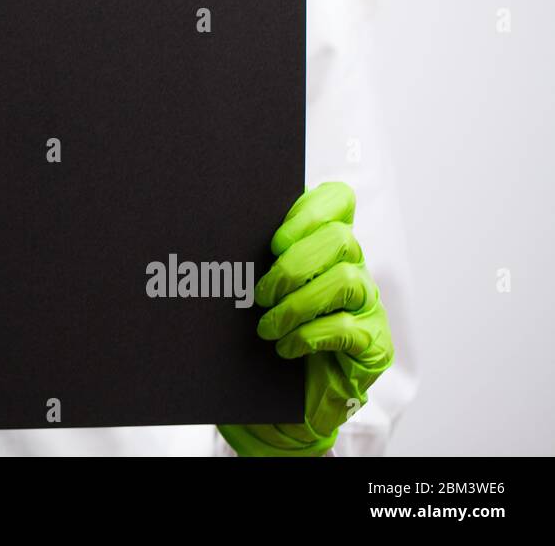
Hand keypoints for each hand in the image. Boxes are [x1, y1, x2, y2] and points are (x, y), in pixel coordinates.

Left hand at [218, 182, 393, 455]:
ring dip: (297, 304)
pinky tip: (286, 347)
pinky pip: (346, 328)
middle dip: (293, 265)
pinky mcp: (373, 342)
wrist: (300, 391)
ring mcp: (369, 303)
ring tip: (268, 325)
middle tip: (261, 294)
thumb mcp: (266, 288)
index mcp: (329, 245)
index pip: (338, 200)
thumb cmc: (280, 328)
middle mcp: (356, 266)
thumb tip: (218, 241)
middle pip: (340, 239)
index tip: (274, 241)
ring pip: (345, 281)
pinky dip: (307, 336)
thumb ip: (257, 260)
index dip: (309, 211)